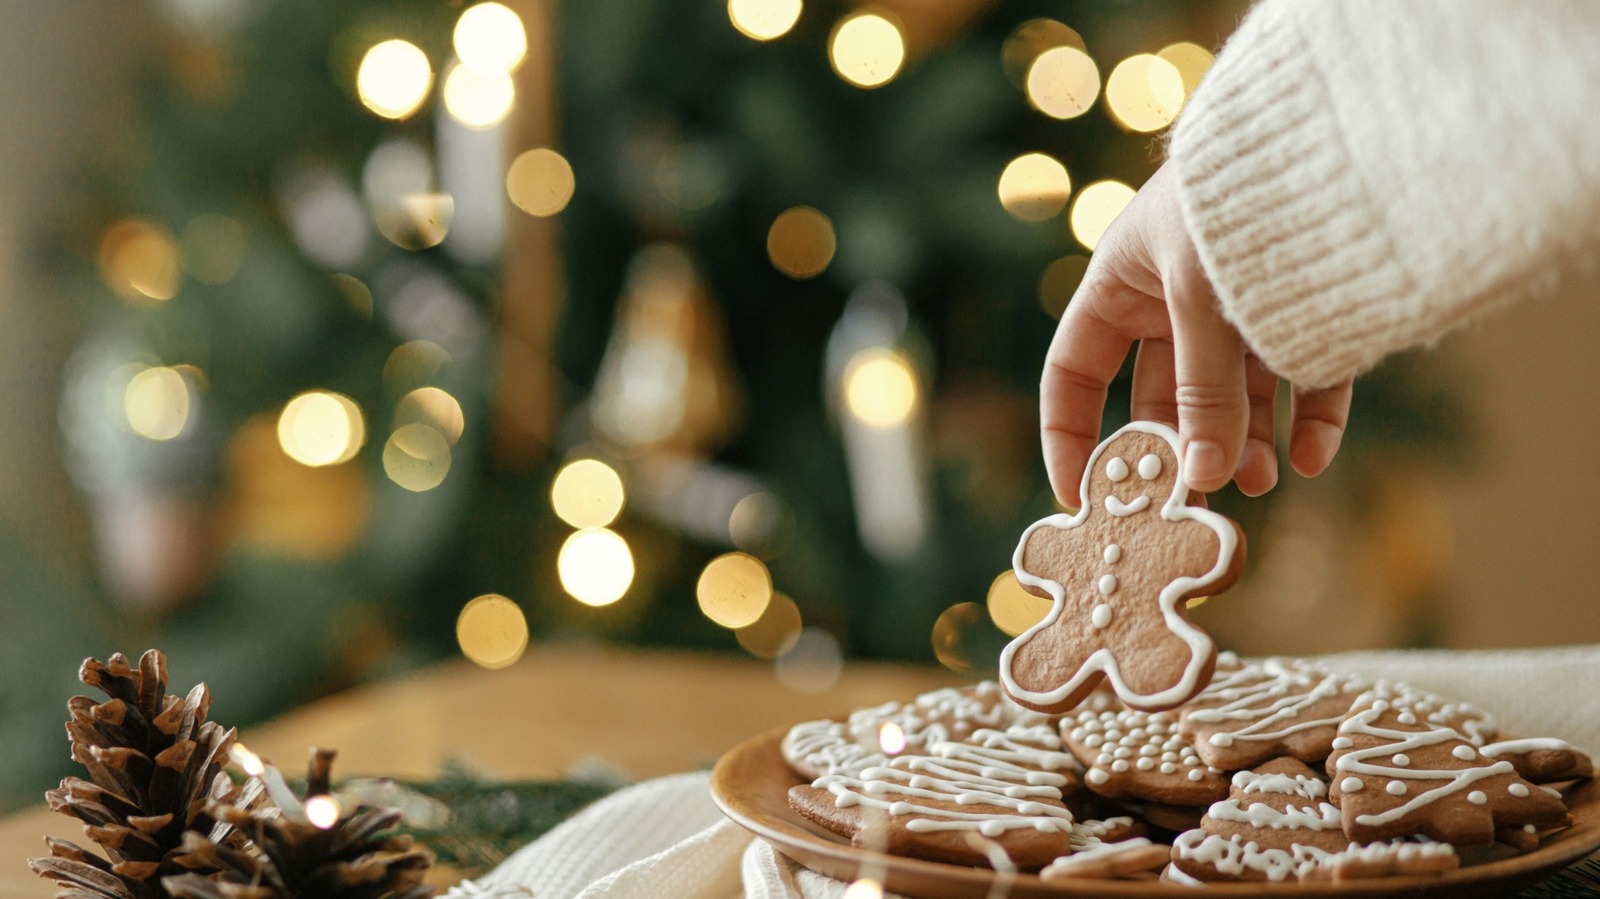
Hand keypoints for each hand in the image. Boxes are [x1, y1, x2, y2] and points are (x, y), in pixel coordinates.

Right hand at [1041, 163, 1351, 502]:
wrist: (1329, 134)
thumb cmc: (1235, 202)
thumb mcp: (1201, 300)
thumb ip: (1201, 392)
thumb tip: (1205, 476)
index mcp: (1120, 284)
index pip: (1072, 374)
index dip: (1069, 435)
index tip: (1081, 495)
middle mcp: (1173, 301)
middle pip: (1160, 397)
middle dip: (1177, 448)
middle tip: (1189, 500)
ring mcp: (1239, 310)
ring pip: (1235, 396)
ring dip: (1245, 442)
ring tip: (1259, 480)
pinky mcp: (1307, 312)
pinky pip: (1303, 380)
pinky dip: (1308, 421)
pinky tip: (1311, 456)